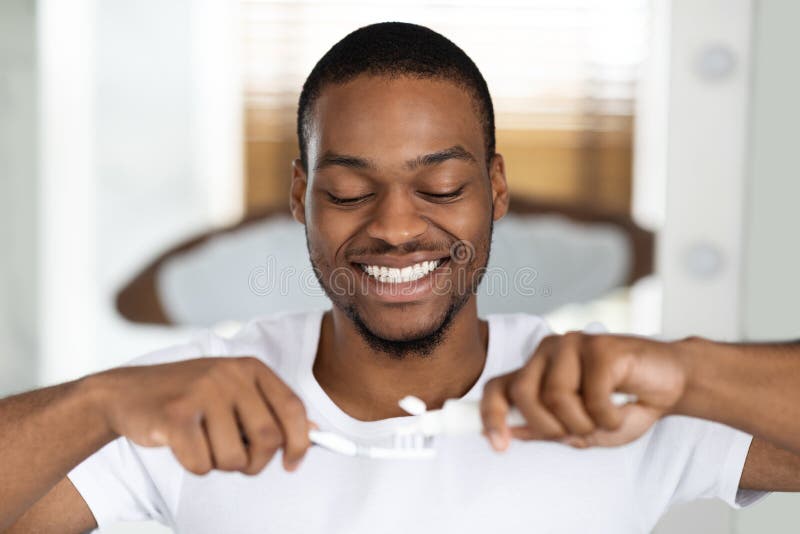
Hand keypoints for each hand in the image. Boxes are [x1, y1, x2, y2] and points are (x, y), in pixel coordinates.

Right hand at [85, 357, 310, 474]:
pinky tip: (182, 445)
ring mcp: (202, 392)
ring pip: (234, 459)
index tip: (292, 464)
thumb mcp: (234, 392)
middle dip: (255, 462)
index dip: (299, 443)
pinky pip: (201, 465)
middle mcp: (230, 375)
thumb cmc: (189, 398)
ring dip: (220, 464)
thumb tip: (314, 432)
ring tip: (203, 443)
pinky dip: (194, 466)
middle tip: (238, 461)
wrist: (127, 392)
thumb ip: (270, 409)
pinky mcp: (175, 415)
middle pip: (268, 439)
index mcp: (251, 368)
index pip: (293, 409)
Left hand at [480, 332, 689, 449]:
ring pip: (556, 397)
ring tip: (607, 419)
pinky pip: (593, 397)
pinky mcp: (600, 346)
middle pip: (524, 395)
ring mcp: (573, 343)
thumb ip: (544, 429)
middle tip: (579, 433)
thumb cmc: (624, 404)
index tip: (499, 446)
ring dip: (585, 424)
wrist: (672, 382)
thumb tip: (506, 435)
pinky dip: (610, 417)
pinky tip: (625, 408)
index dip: (491, 416)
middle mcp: (549, 351)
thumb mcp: (580, 427)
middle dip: (549, 427)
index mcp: (537, 369)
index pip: (497, 387)